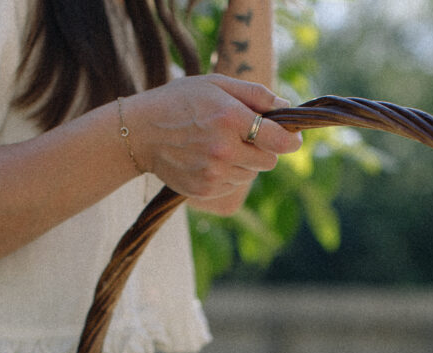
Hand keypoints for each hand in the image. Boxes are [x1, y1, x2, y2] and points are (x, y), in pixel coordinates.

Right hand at [124, 74, 301, 198]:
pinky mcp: (205, 190)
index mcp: (230, 118)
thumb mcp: (216, 84)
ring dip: (244, 164)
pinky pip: (232, 186)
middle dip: (263, 150)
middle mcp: (224, 149)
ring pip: (250, 176)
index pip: (278, 140)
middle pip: (268, 162)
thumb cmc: (180, 102)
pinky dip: (227, 175)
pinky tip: (208, 160)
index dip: (290, 140)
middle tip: (246, 138)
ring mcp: (213, 173)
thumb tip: (286, 108)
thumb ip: (255, 95)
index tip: (293, 139)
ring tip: (219, 147)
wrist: (139, 133)